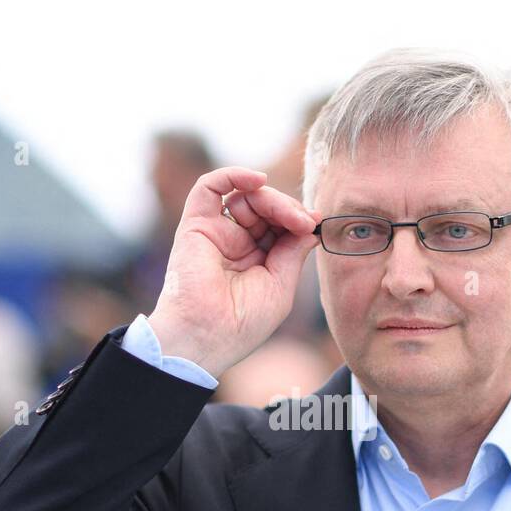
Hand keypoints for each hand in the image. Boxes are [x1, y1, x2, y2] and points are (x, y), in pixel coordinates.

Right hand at [147, 166, 320, 377]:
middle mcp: (236, 244)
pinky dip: (234, 175)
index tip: (315, 223)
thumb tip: (310, 222)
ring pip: (246, 195)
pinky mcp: (195, 224)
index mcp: (256, 261)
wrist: (207, 335)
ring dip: (271, 198)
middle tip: (304, 221)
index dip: (299, 219)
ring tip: (286, 215)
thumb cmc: (243, 322)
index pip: (280, 226)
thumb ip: (294, 251)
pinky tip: (258, 180)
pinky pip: (210, 186)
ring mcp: (216, 233)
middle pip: (266, 208)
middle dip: (288, 208)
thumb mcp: (281, 285)